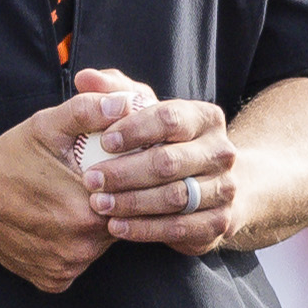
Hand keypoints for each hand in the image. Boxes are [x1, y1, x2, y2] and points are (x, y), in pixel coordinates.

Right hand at [0, 95, 118, 292]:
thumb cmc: (8, 161)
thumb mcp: (46, 127)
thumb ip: (87, 112)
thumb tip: (122, 103)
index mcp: (89, 213)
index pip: (131, 199)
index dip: (124, 182)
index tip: (107, 170)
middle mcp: (81, 249)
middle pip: (118, 225)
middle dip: (112, 205)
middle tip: (87, 185)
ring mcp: (67, 268)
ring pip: (98, 245)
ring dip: (92, 227)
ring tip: (71, 203)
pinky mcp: (54, 281)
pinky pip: (75, 263)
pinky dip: (70, 246)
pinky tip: (56, 225)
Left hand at [74, 66, 238, 257]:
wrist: (213, 185)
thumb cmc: (167, 142)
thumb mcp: (145, 112)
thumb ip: (114, 91)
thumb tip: (84, 78)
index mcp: (206, 118)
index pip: (169, 118)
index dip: (135, 130)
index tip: (104, 141)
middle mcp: (221, 152)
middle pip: (169, 162)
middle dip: (124, 172)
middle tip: (90, 179)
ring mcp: (224, 189)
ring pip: (174, 198)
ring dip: (131, 202)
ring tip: (98, 204)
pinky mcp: (218, 222)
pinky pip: (178, 228)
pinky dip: (144, 229)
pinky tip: (116, 227)